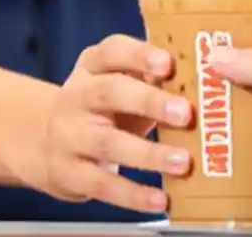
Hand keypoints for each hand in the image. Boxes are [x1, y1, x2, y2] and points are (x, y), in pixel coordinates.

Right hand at [37, 35, 193, 212]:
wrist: (47, 144)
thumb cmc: (102, 109)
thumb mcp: (118, 84)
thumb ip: (150, 80)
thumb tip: (204, 82)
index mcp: (92, 67)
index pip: (112, 52)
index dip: (139, 55)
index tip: (167, 63)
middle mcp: (76, 96)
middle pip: (109, 93)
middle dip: (148, 101)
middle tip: (185, 113)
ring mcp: (69, 135)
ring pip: (107, 143)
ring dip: (148, 154)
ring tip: (183, 162)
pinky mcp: (68, 172)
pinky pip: (102, 184)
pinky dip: (133, 195)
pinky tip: (160, 200)